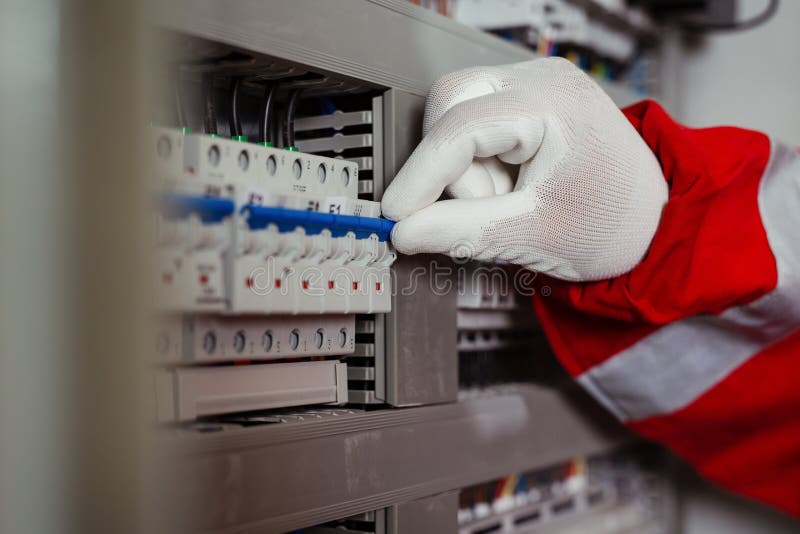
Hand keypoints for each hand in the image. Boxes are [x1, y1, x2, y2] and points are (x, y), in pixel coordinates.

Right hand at [381, 58, 667, 281]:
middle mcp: (543, 81)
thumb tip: (406, 230)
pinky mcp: (528, 106)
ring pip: (456, 118)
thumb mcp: (534, 235)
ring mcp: (536, 89)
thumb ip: (462, 231)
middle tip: (486, 208)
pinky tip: (511, 189)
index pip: (460, 128)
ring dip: (468, 171)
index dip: (421, 174)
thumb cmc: (614, 224)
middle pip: (451, 106)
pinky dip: (479, 167)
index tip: (398, 212)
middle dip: (452, 168)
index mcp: (553, 103)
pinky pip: (475, 127)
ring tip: (511, 202)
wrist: (654, 224)